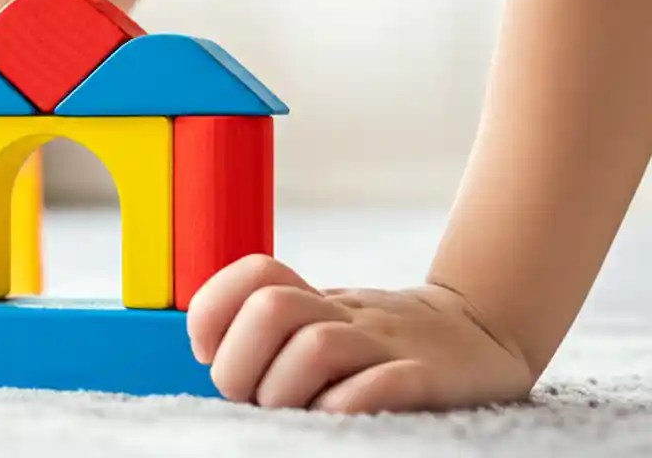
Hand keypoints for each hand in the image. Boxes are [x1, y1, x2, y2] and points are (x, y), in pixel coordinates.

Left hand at [186, 255, 534, 412]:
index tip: (212, 353)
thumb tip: (210, 356)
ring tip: (297, 413)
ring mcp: (386, 345)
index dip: (214, 310)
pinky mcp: (427, 380)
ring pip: (315, 347)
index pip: (253, 275)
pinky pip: (376, 388)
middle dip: (241, 364)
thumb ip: (272, 335)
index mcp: (315, 300)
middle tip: (255, 396)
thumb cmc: (383, 347)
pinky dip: (344, 407)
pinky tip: (339, 419)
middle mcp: (345, 315)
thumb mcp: (324, 323)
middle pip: (270, 310)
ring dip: (287, 390)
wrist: (484, 336)